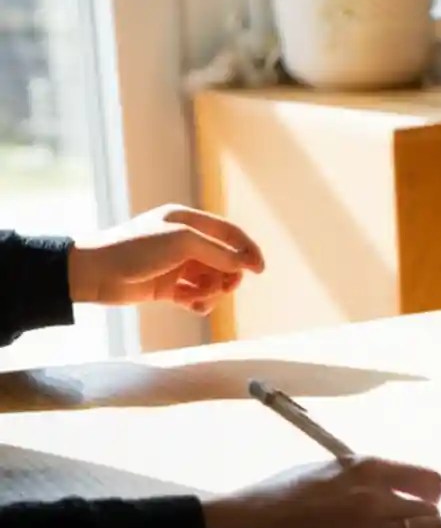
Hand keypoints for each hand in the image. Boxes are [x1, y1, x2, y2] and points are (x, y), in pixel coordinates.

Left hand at [68, 204, 265, 313]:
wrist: (93, 273)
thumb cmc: (135, 250)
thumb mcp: (182, 243)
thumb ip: (218, 252)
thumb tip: (246, 264)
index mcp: (188, 221)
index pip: (230, 233)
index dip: (248, 250)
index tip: (259, 270)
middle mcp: (185, 242)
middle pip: (225, 260)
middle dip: (228, 276)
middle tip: (224, 287)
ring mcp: (177, 266)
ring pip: (213, 281)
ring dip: (213, 292)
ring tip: (199, 298)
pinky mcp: (168, 288)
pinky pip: (197, 296)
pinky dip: (199, 303)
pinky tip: (190, 306)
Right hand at [202, 457, 440, 527]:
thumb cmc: (269, 502)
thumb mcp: (319, 472)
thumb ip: (358, 479)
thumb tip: (388, 490)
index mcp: (363, 468)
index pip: (423, 478)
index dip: (431, 492)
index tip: (430, 500)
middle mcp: (375, 499)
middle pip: (429, 511)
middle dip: (432, 522)